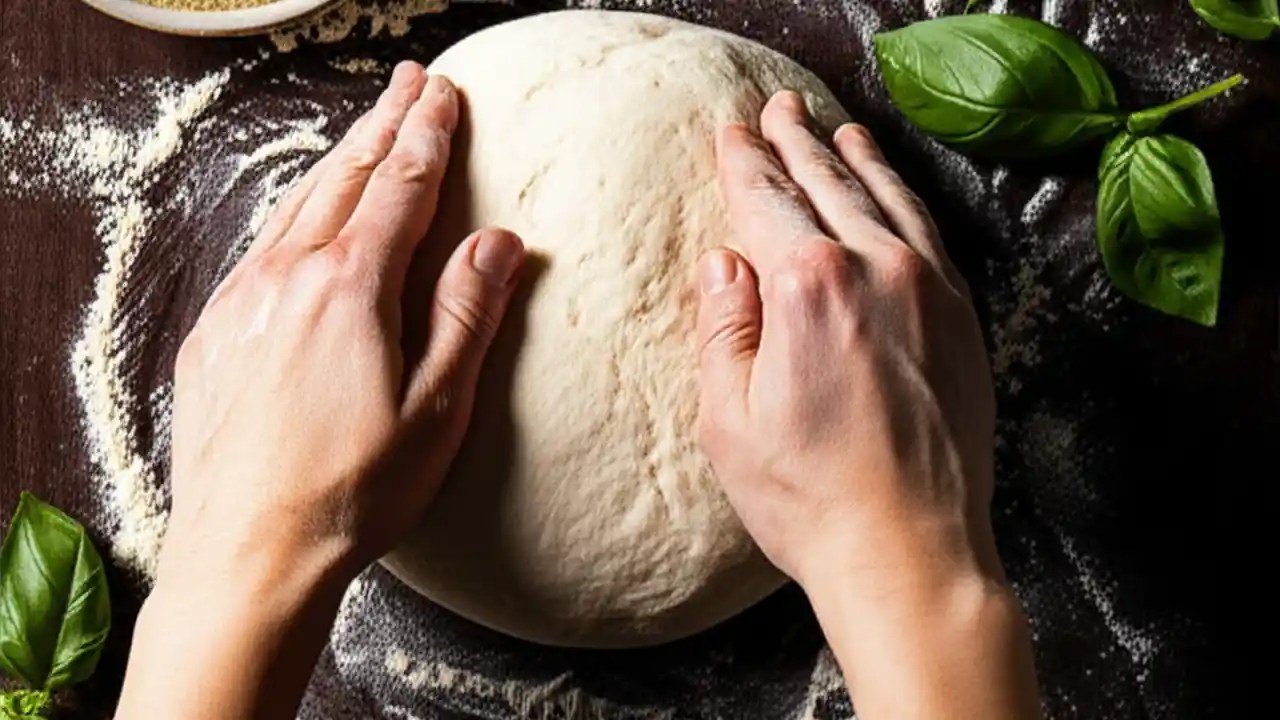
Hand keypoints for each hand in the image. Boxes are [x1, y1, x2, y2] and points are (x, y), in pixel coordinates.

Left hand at [117, 62, 524, 719]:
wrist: (248, 552)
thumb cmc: (353, 490)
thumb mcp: (437, 408)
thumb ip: (466, 313)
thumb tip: (500, 241)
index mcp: (351, 288)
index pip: (400, 189)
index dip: (428, 136)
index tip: (446, 95)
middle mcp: (288, 277)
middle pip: (346, 178)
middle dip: (384, 123)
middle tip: (411, 81)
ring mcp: (243, 301)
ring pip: (298, 204)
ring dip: (339, 159)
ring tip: (367, 127)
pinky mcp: (215, 332)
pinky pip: (261, 244)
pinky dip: (295, 209)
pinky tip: (306, 213)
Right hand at [696, 92, 1039, 718]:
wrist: (911, 551)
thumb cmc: (810, 497)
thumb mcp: (728, 419)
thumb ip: (723, 327)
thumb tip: (723, 261)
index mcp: (807, 286)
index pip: (766, 199)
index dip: (744, 160)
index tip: (732, 131)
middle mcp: (875, 268)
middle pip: (827, 182)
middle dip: (796, 141)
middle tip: (777, 108)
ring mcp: (929, 288)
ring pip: (886, 196)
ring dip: (855, 157)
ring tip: (835, 130)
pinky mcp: (961, 317)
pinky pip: (929, 232)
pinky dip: (904, 198)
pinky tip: (891, 192)